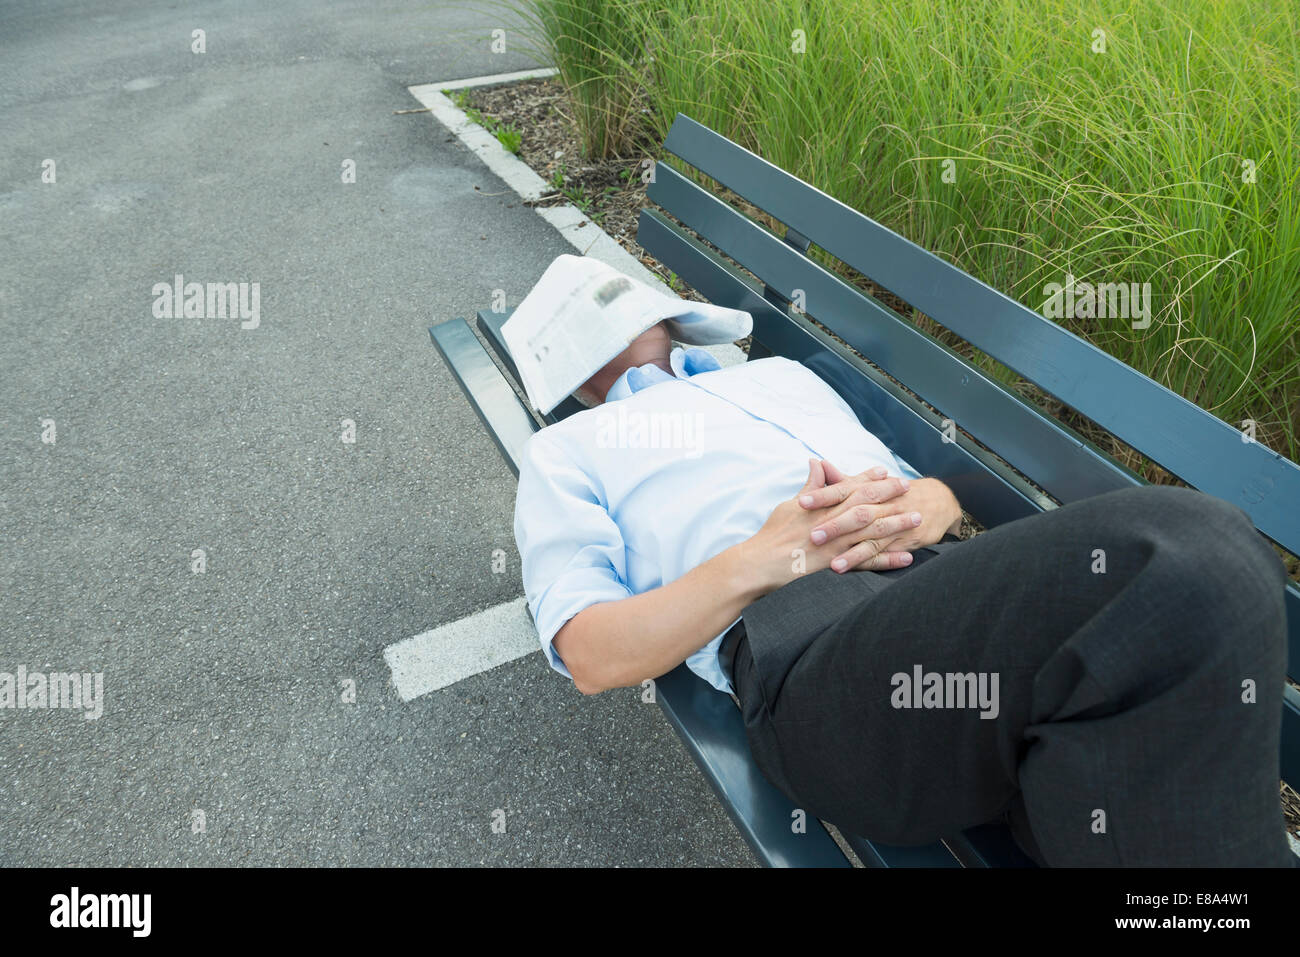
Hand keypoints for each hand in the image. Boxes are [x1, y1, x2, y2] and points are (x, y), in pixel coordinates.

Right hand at [739, 460, 920, 593]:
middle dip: (890, 495)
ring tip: (918, 518)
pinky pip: (869, 562)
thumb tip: (817, 463)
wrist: (762, 564)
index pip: (850, 487)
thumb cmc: (773, 535)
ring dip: (897, 524)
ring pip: (873, 530)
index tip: (886, 471)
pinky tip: (907, 557)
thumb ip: (809, 486)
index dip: (869, 478)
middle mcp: (833, 521)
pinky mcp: (838, 564)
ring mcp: (837, 543)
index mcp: (821, 506)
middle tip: (909, 487)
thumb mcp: (790, 505)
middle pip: (868, 504)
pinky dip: (889, 560)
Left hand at [798, 462, 961, 572]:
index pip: (843, 490)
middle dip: (834, 524)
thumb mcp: (870, 484)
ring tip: (829, 561)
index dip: (823, 496)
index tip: (801, 502)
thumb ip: (841, 479)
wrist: (938, 501)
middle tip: (811, 534)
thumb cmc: (895, 493)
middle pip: (855, 513)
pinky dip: (865, 560)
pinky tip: (847, 569)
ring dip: (849, 549)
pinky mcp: (901, 541)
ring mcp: (892, 523)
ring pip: (868, 536)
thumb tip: (817, 464)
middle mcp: (880, 505)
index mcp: (868, 490)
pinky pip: (881, 553)